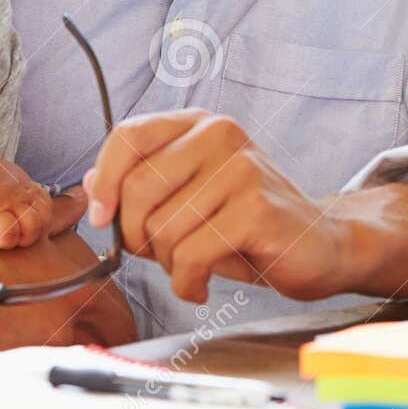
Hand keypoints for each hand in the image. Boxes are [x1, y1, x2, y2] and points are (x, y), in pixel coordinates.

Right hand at [0, 159, 53, 248]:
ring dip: (22, 239)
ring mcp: (12, 204)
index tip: (23, 227)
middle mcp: (24, 196)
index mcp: (28, 188)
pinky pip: (11, 231)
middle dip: (34, 234)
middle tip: (16, 236)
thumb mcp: (6, 175)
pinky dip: (7, 239)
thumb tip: (10, 194)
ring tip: (6, 239)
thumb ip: (14, 186)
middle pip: (45, 220)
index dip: (39, 222)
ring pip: (33, 227)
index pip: (47, 208)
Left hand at [83, 109, 354, 303]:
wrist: (317, 244)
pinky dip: (187, 283)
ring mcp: (242, 168)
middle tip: (159, 255)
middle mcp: (220, 134)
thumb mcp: (189, 198)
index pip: (129, 136)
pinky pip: (191, 255)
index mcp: (199, 123)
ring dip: (168, 265)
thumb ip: (141, 185)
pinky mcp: (257, 208)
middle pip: (138, 189)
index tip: (102, 218)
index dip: (104, 180)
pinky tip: (203, 285)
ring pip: (163, 229)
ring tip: (193, 266)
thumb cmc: (247, 223)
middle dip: (136, 237)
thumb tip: (89, 185)